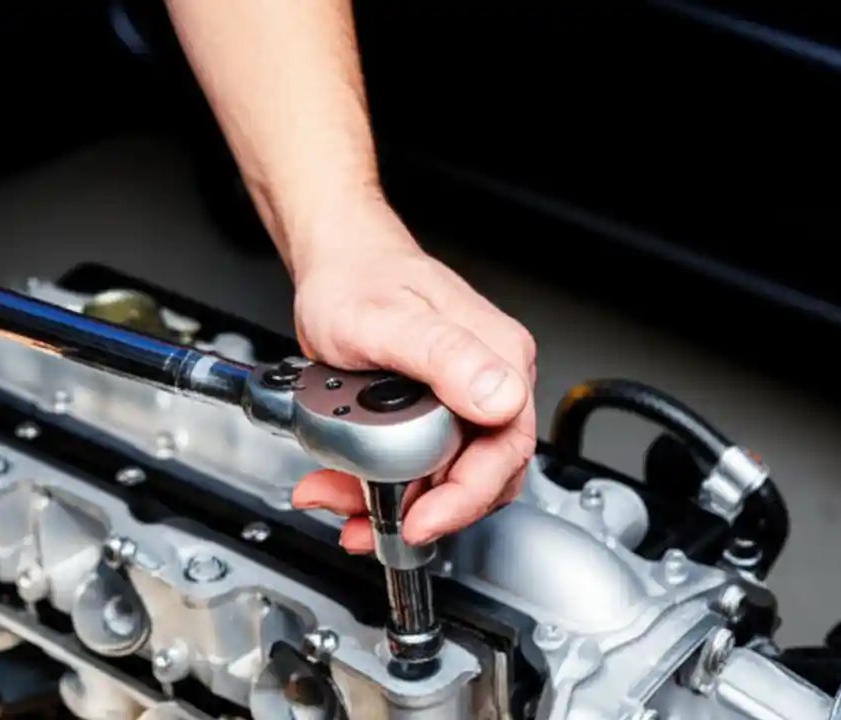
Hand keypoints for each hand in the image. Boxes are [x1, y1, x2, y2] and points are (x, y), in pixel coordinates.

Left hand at [287, 200, 536, 549]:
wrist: (335, 265)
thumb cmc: (357, 279)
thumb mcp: (386, 318)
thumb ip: (444, 355)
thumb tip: (501, 397)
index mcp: (497, 358)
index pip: (505, 450)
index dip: (464, 497)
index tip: (420, 521)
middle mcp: (490, 381)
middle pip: (478, 475)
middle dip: (420, 510)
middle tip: (367, 523)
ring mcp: (463, 400)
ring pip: (444, 478)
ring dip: (390, 502)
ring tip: (336, 498)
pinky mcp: (435, 412)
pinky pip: (420, 465)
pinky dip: (378, 485)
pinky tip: (342, 485)